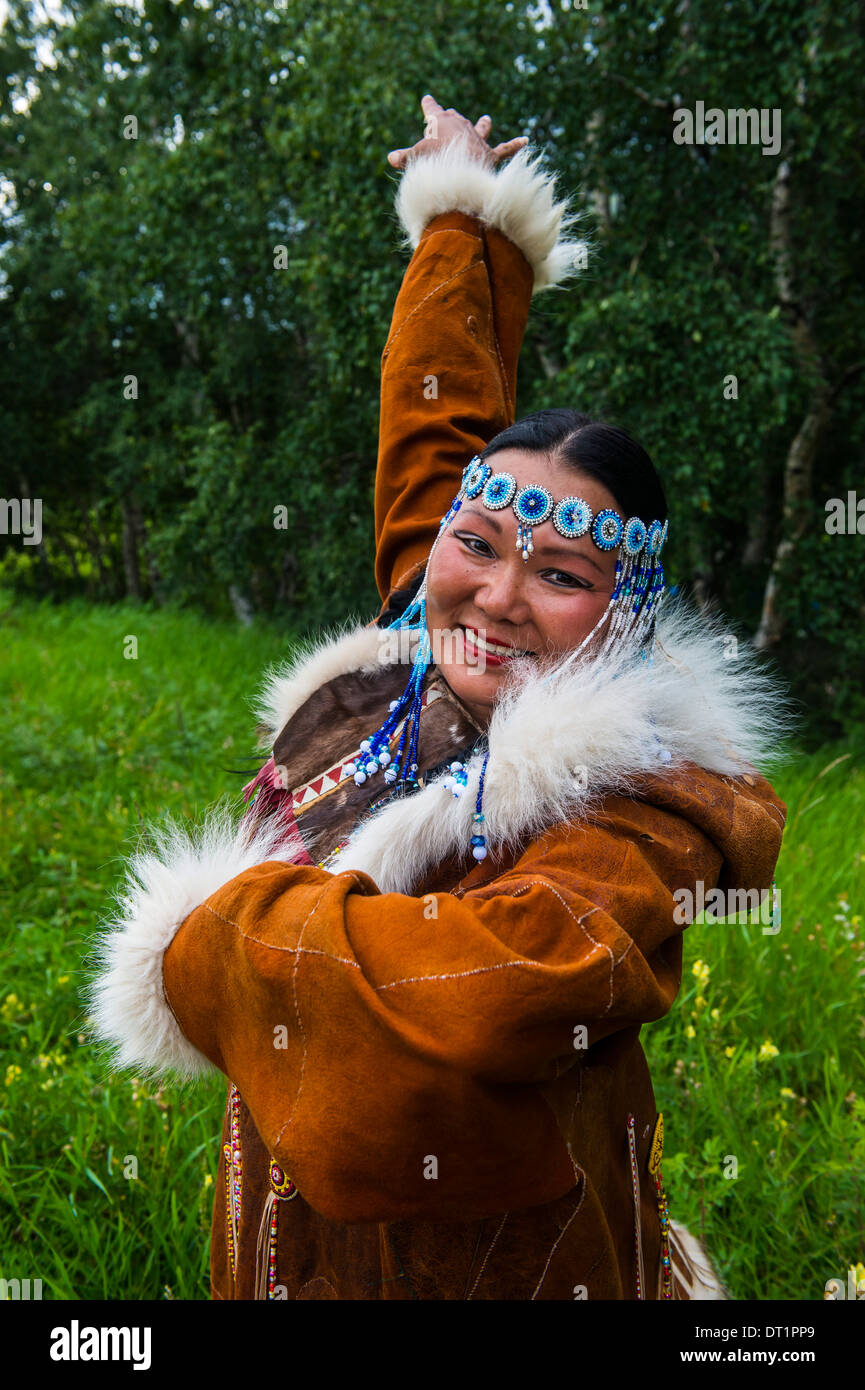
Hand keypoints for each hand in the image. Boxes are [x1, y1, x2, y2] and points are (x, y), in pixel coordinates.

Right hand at [387, 94, 527, 170]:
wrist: (462, 172)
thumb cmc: (437, 162)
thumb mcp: (417, 158)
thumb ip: (405, 158)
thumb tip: (391, 158)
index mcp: (442, 123)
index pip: (433, 110)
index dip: (429, 105)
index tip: (427, 98)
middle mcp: (462, 126)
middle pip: (455, 118)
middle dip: (451, 117)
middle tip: (448, 115)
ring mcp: (477, 140)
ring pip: (480, 129)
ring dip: (483, 125)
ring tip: (487, 120)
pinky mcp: (490, 154)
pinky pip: (505, 149)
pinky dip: (515, 145)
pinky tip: (525, 140)